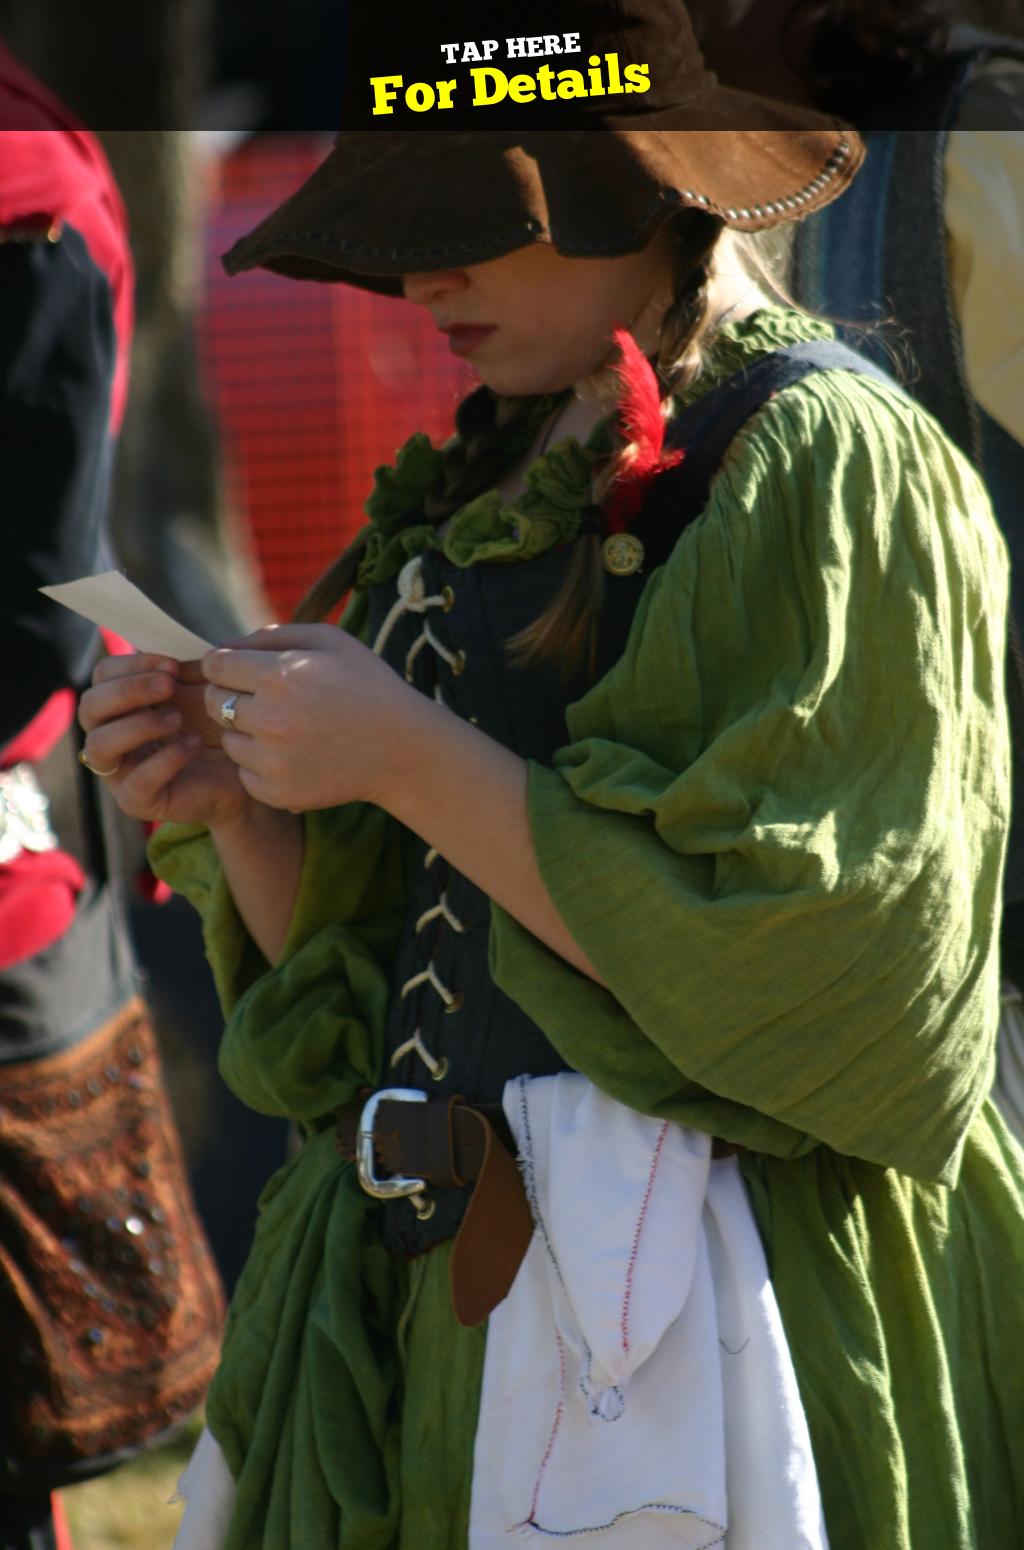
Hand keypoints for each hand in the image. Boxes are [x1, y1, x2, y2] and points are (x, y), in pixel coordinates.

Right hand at [78, 652, 251, 827]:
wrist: (243, 776)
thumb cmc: (215, 730)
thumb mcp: (200, 692)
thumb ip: (182, 672)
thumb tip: (175, 656)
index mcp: (119, 706)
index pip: (102, 676)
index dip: (133, 664)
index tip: (173, 665)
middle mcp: (109, 737)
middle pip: (89, 707)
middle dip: (129, 691)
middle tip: (169, 686)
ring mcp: (119, 772)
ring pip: (100, 745)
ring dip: (139, 724)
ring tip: (177, 719)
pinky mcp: (138, 801)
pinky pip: (136, 781)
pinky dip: (165, 759)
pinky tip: (191, 744)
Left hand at [201, 623, 422, 811]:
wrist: (403, 749)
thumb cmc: (367, 685)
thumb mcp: (330, 641)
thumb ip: (274, 634)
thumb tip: (227, 644)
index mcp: (278, 675)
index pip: (214, 666)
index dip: (224, 665)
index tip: (242, 670)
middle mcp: (269, 719)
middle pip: (213, 702)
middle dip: (230, 696)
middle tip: (265, 700)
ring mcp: (272, 760)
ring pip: (228, 740)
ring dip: (247, 733)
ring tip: (288, 729)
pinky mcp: (278, 792)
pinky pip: (245, 774)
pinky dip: (262, 766)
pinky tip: (294, 755)